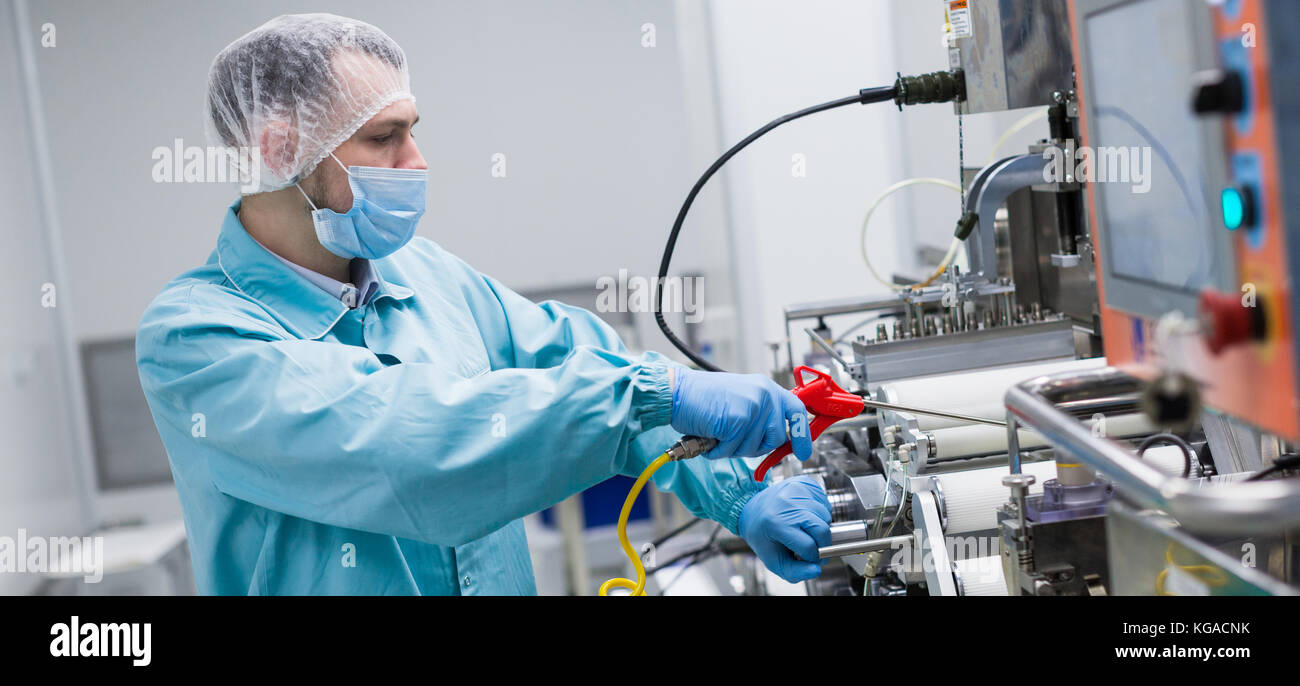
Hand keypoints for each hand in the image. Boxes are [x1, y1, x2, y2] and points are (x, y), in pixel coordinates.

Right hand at [670, 369, 811, 459]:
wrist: (677, 392)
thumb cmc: (703, 398)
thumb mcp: (741, 399)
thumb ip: (762, 414)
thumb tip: (778, 438)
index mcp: (766, 387)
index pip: (796, 411)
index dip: (802, 434)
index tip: (804, 451)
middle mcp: (764, 394)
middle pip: (776, 438)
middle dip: (756, 447)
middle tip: (734, 439)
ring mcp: (753, 407)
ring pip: (754, 448)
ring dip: (733, 448)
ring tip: (718, 430)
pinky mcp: (739, 420)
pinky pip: (735, 449)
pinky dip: (720, 449)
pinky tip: (710, 434)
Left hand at [739, 476, 830, 582]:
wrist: (753, 509)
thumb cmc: (762, 535)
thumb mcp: (772, 559)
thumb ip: (794, 572)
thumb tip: (815, 571)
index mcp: (776, 523)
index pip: (809, 546)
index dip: (813, 557)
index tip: (810, 558)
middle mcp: (786, 503)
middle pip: (822, 529)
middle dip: (822, 543)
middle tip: (813, 546)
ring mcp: (796, 490)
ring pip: (826, 515)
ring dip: (820, 527)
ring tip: (805, 529)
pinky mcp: (804, 482)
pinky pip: (825, 502)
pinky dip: (820, 512)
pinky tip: (806, 515)